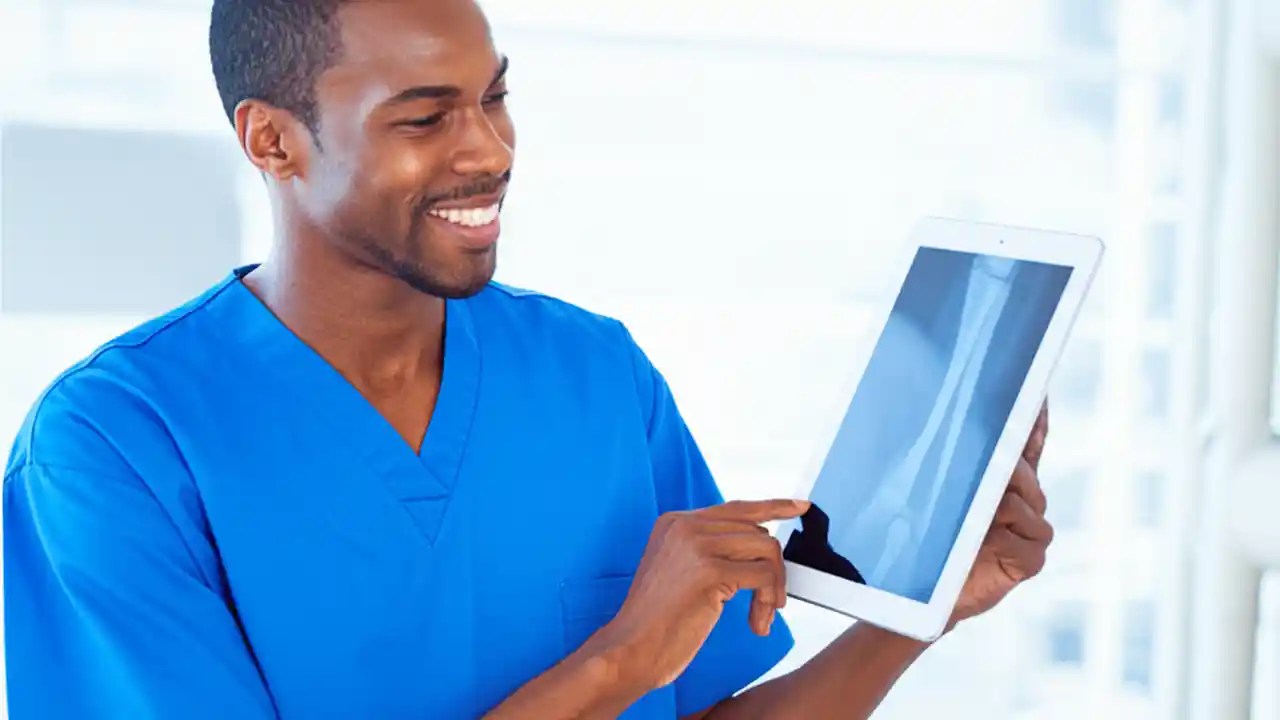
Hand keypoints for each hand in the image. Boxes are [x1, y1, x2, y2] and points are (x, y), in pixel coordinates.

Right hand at [591, 499, 808, 691]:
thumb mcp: (679, 573)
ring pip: (765, 550)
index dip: (773, 506)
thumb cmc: (656, 623)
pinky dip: (767, 601)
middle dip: (772, 571)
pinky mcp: (709, 570)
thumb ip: (710, 551)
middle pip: (757, 532)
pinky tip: (756, 624)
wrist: (629, 650)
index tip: (800, 506)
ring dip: (773, 588)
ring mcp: (696, 545)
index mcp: (675, 522)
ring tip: (761, 617)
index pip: (736, 507)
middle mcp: (684, 525)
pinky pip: (763, 576)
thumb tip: (758, 543)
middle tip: (769, 606)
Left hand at [948, 403, 1053, 627]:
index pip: (1028, 443)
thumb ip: (953, 470)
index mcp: (1006, 480)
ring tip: (968, 523)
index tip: (1040, 392)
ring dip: (991, 509)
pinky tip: (981, 546)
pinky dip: (999, 539)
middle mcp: (1026, 500)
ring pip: (1020, 502)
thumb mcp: (937, 498)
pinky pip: (1023, 539)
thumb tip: (945, 427)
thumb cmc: (931, 539)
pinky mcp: (1032, 558)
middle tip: (973, 479)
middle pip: (1020, 471)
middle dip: (999, 470)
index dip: (1036, 418)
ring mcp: (1033, 530)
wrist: (927, 592)